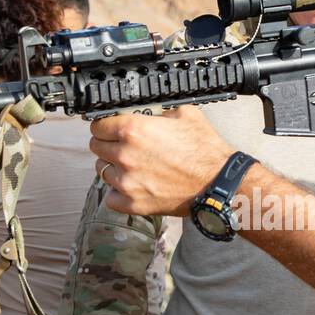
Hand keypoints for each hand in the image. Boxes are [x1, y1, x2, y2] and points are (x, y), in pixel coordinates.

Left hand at [89, 107, 233, 215]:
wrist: (218, 182)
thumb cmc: (205, 151)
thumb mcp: (184, 114)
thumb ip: (158, 110)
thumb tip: (148, 111)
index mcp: (133, 130)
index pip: (98, 125)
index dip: (105, 125)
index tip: (109, 128)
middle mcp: (125, 155)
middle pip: (96, 147)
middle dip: (106, 144)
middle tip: (121, 146)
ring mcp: (127, 182)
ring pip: (102, 171)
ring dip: (112, 167)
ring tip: (130, 167)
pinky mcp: (134, 203)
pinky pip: (110, 198)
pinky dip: (117, 193)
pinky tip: (130, 186)